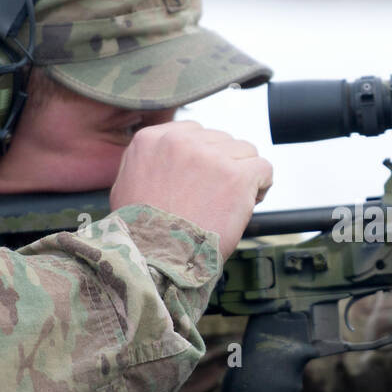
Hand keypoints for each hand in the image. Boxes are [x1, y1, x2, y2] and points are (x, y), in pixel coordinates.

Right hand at [109, 120, 272, 256]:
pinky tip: (249, 202)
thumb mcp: (127, 185)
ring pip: (245, 151)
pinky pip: (264, 168)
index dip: (204, 157)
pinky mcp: (236, 176)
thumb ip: (150, 161)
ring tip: (231, 201)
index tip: (204, 180)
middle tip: (217, 196)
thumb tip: (172, 156)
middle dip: (224, 166)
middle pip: (221, 140)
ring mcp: (210, 157)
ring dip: (243, 175)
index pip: (194, 132)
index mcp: (151, 139)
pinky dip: (261, 185)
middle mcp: (180, 141)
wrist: (155, 259)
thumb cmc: (141, 232)